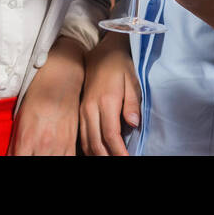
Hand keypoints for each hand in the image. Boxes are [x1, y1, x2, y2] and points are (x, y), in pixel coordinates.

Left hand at [10, 37, 84, 155]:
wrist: (60, 80)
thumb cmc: (38, 96)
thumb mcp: (20, 118)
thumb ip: (15, 143)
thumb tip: (9, 156)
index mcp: (26, 139)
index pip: (17, 161)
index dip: (14, 160)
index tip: (16, 156)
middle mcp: (43, 146)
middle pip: (35, 164)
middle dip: (30, 158)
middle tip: (29, 152)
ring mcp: (59, 146)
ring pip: (51, 164)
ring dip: (45, 159)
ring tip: (41, 152)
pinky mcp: (72, 143)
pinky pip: (68, 160)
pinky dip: (60, 159)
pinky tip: (54, 154)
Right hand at [79, 34, 140, 155]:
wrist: (103, 51)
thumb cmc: (121, 65)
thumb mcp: (132, 80)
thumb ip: (132, 102)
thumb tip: (133, 123)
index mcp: (106, 101)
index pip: (111, 135)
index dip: (119, 152)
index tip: (127, 160)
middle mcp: (91, 108)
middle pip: (96, 143)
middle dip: (108, 157)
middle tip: (120, 163)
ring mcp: (83, 110)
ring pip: (86, 141)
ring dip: (97, 155)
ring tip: (110, 159)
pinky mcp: (80, 110)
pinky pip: (82, 135)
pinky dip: (89, 148)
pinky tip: (98, 153)